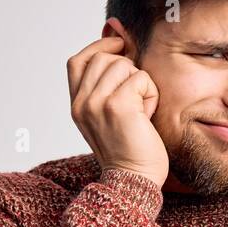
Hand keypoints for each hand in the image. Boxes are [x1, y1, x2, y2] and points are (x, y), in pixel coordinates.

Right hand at [67, 34, 167, 188]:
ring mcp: (96, 103)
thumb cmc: (128, 149)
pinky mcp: (117, 106)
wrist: (133, 180)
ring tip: (140, 108)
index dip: (99, 46)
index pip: (77, 61)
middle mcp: (81, 103)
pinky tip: (147, 115)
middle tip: (135, 97)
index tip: (119, 47)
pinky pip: (141, 78)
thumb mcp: (105, 117)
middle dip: (126, 69)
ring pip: (123, 65)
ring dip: (140, 83)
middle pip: (103, 57)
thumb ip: (103, 88)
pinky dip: (151, 94)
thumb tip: (119, 47)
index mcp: (76, 105)